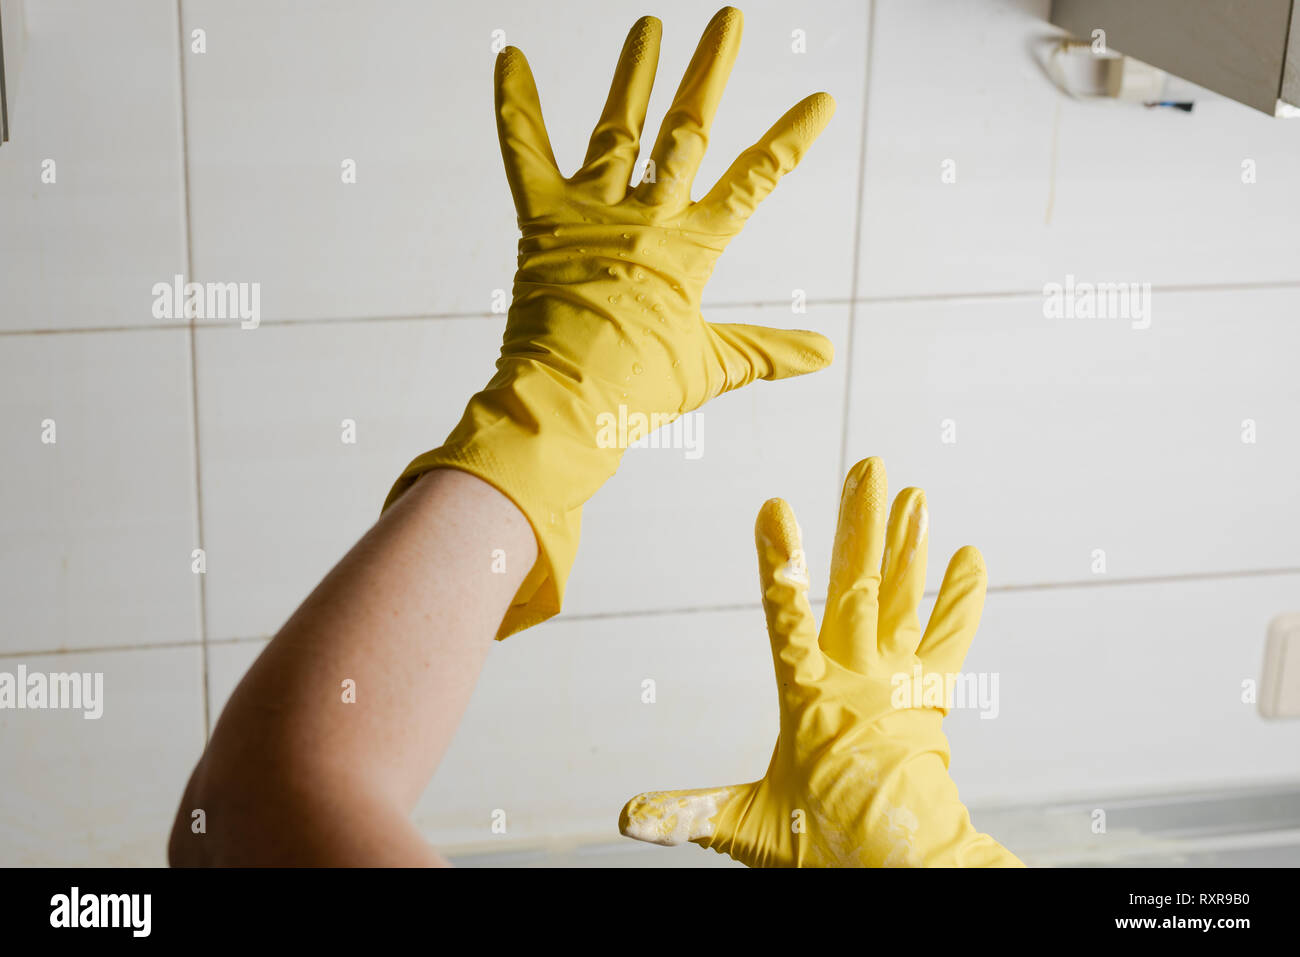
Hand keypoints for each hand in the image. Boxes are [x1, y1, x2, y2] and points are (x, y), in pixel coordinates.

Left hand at [385, 7, 835, 637]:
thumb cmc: (638, 393)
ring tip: (648, 24)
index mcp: (692, 249)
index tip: (820, 99)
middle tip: (728, 18)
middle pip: (686, 131)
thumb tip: (827, 352)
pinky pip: (524, 154)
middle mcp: (647, 218)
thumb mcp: (711, 368)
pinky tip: (510, 55)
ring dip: (634, 74)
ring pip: (618, 129)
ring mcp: (593, 216)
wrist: (566, 408)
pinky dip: (515, 106)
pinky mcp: (542, 223)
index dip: (789, 139)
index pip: (754, 181)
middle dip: (710, 71)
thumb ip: (768, 351)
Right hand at [619, 457, 1022, 866]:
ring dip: (907, 546)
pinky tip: (972, 555)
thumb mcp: (746, 826)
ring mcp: (897, 683)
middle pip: (858, 590)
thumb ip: (690, 810)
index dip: (778, 564)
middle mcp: (856, 680)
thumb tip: (625, 817)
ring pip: (902, 602)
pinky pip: (950, 639)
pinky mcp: (929, 694)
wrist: (903, 864)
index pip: (786, 620)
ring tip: (915, 492)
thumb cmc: (821, 845)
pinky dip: (961, 599)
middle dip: (859, 526)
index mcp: (807, 700)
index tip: (775, 507)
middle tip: (869, 465)